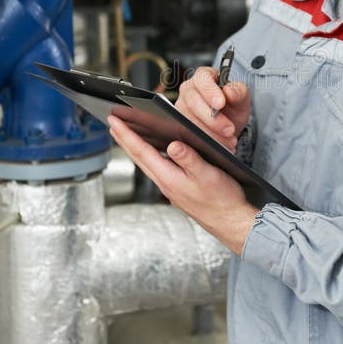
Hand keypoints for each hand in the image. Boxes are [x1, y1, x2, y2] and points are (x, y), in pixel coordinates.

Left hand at [108, 115, 257, 254]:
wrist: (230, 222)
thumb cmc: (222, 200)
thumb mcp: (208, 175)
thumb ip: (189, 159)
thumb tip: (173, 145)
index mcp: (169, 178)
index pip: (141, 152)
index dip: (126, 135)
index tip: (113, 121)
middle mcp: (165, 184)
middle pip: (138, 158)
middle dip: (124, 140)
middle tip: (112, 125)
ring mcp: (171, 188)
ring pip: (146, 164)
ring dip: (134, 149)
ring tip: (126, 136)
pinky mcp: (178, 190)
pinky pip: (157, 169)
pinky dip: (149, 157)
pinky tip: (153, 154)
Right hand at [176, 67, 250, 151]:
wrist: (228, 123)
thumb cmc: (232, 105)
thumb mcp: (241, 97)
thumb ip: (239, 91)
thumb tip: (230, 91)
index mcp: (203, 77)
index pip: (202, 79)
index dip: (210, 91)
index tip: (220, 104)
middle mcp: (188, 90)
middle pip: (193, 102)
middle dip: (212, 118)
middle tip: (229, 129)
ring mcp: (181, 108)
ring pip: (189, 121)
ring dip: (210, 134)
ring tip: (228, 141)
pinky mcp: (179, 125)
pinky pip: (187, 134)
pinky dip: (204, 143)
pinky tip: (218, 146)